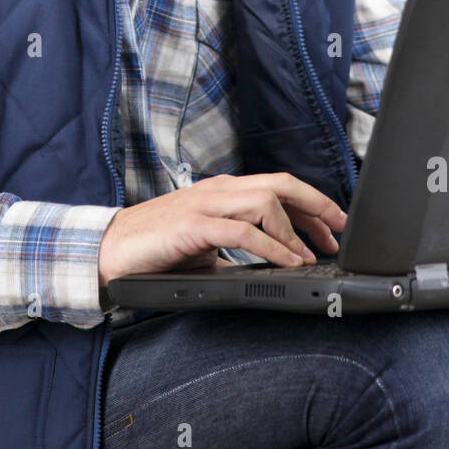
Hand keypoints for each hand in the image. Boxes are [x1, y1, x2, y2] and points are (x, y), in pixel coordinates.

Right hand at [97, 171, 346, 289]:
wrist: (111, 250)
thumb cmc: (157, 247)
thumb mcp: (207, 245)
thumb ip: (237, 247)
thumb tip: (273, 265)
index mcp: (223, 191)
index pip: (278, 186)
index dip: (312, 203)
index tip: (334, 225)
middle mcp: (218, 190)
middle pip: (280, 184)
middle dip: (316, 206)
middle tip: (338, 231)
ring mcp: (205, 204)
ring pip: (265, 201)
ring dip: (293, 230)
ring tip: (309, 255)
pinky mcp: (192, 225)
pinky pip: (241, 231)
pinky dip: (270, 246)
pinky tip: (285, 262)